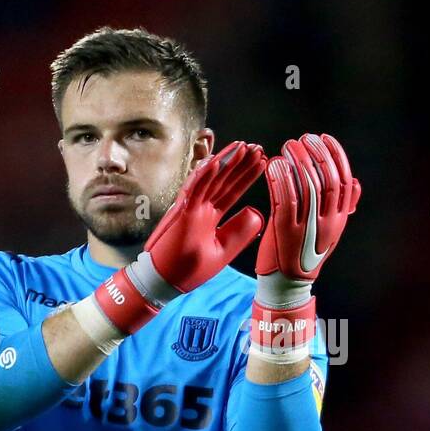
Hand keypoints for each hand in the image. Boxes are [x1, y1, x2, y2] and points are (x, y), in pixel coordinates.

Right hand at [146, 140, 267, 293]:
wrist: (167, 282)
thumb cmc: (190, 269)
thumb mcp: (224, 249)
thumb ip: (240, 231)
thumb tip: (257, 213)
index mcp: (211, 216)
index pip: (232, 190)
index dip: (246, 176)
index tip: (262, 161)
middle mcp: (202, 208)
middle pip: (224, 180)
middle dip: (240, 164)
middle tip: (256, 147)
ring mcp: (192, 209)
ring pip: (210, 180)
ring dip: (225, 163)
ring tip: (242, 148)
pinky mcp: (182, 215)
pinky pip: (194, 191)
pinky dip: (203, 176)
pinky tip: (215, 162)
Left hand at [256, 133, 360, 295]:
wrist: (287, 285)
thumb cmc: (305, 253)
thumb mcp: (330, 232)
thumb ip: (342, 207)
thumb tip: (355, 182)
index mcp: (339, 220)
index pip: (344, 181)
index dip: (336, 156)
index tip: (325, 138)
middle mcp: (326, 224)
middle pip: (327, 181)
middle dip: (317, 155)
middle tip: (304, 138)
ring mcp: (306, 228)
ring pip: (307, 187)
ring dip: (298, 162)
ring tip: (289, 146)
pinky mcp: (285, 232)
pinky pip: (285, 200)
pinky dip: (281, 179)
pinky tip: (275, 164)